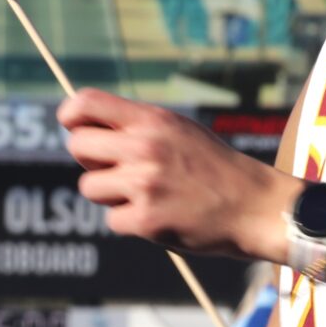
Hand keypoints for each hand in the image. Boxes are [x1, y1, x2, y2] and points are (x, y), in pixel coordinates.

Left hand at [60, 89, 296, 258]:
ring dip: (110, 194)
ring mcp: (144, 185)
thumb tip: (84, 129)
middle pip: (78, 146)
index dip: (70, 115)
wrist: (254, 206)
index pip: (86, 103)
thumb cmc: (215, 168)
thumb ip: (137, 127)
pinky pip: (113, 220)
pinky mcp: (146, 220)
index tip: (72, 125)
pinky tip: (160, 216)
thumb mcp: (180, 131)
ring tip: (145, 195)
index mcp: (153, 121)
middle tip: (114, 169)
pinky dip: (131, 222)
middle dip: (89, 160)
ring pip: (90, 187)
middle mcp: (145, 148)